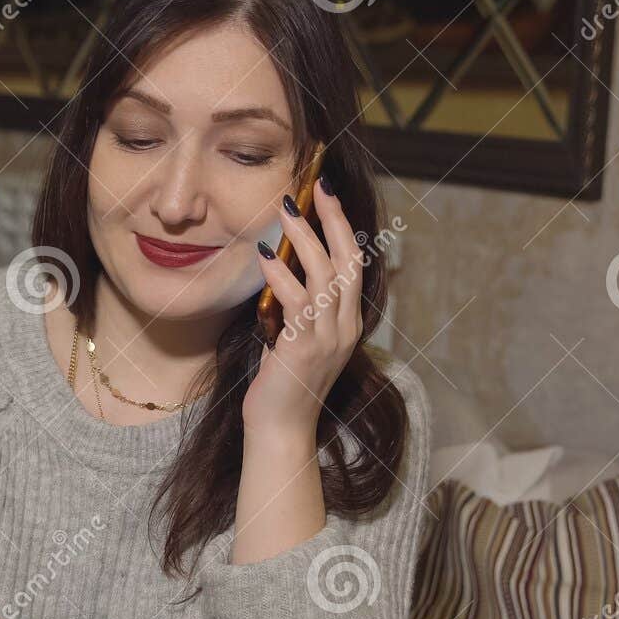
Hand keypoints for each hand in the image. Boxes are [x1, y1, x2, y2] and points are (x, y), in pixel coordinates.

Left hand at [242, 177, 363, 439]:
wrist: (280, 430)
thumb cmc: (282, 386)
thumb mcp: (295, 341)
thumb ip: (296, 310)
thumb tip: (280, 272)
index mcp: (347, 323)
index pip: (353, 264)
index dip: (342, 228)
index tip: (327, 197)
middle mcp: (345, 326)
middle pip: (347, 260)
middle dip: (333, 219)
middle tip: (316, 187)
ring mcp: (328, 337)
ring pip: (324, 275)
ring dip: (304, 238)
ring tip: (286, 211)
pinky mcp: (304, 348)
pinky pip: (297, 302)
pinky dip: (282, 275)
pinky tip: (266, 256)